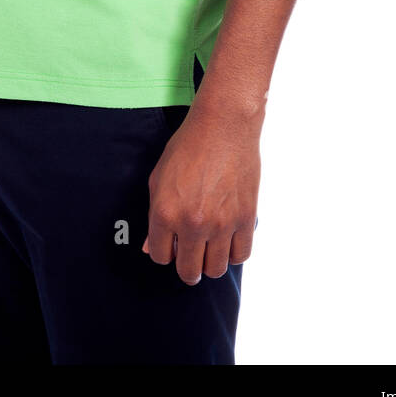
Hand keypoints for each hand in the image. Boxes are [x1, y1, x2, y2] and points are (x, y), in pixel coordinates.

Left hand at [142, 104, 260, 283]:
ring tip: (210, 247)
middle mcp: (192, 223)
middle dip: (187, 268)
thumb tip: (149, 247)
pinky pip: (241, 256)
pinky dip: (234, 253)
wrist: (224, 125)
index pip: (160, 257)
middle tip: (192, 255)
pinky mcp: (246, 219)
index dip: (165, 252)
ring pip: (215, 270)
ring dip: (210, 262)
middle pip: (189, 271)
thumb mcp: (159, 178)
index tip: (172, 244)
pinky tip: (228, 239)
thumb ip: (154, 215)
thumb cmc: (188, 146)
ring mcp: (221, 223)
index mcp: (165, 213)